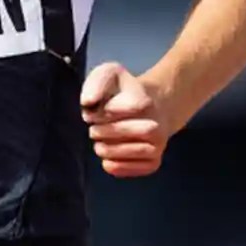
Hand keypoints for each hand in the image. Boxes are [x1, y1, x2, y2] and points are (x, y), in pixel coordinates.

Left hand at [80, 62, 172, 177]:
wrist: (150, 108)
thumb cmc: (124, 93)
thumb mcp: (110, 76)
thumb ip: (97, 83)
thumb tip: (88, 102)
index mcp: (146, 100)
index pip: (125, 108)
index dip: (105, 112)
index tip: (94, 113)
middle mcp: (157, 123)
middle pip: (131, 130)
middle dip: (106, 131)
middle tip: (94, 131)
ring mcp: (158, 145)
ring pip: (135, 151)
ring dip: (110, 149)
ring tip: (100, 144)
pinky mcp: (154, 162)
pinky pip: (135, 169)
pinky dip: (117, 166)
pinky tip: (108, 158)